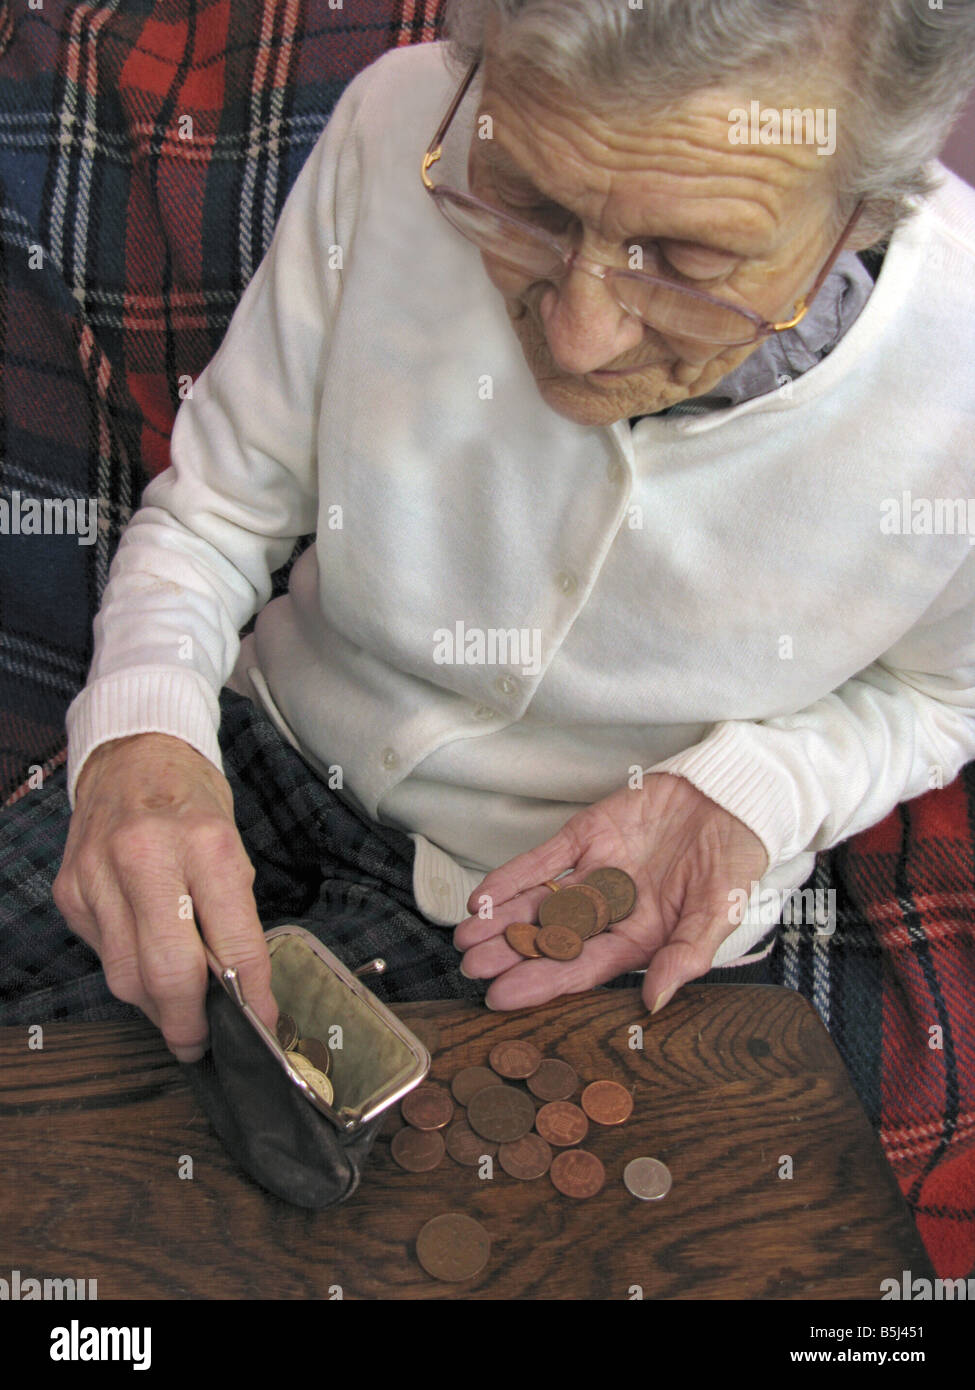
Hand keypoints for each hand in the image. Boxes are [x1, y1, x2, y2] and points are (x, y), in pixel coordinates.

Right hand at [53, 733, 277, 1061]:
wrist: (133, 754)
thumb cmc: (192, 803)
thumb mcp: (232, 848)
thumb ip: (232, 916)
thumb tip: (240, 991)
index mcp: (205, 844)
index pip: (232, 943)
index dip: (251, 996)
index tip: (261, 1025)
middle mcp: (146, 858)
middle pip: (168, 972)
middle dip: (190, 1022)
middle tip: (203, 1042)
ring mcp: (98, 875)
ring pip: (126, 976)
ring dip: (156, 1007)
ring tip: (178, 1012)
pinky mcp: (69, 889)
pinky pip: (102, 954)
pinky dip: (127, 971)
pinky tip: (146, 966)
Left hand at [453, 772, 768, 1012]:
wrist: (735, 796)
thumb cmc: (735, 860)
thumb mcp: (720, 911)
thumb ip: (686, 954)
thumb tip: (655, 1000)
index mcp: (641, 937)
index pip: (584, 967)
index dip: (543, 982)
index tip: (503, 997)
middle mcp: (612, 910)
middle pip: (553, 938)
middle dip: (511, 955)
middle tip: (471, 968)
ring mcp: (596, 872)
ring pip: (541, 902)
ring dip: (503, 920)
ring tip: (465, 939)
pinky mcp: (588, 834)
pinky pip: (544, 860)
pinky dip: (513, 877)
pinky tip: (483, 897)